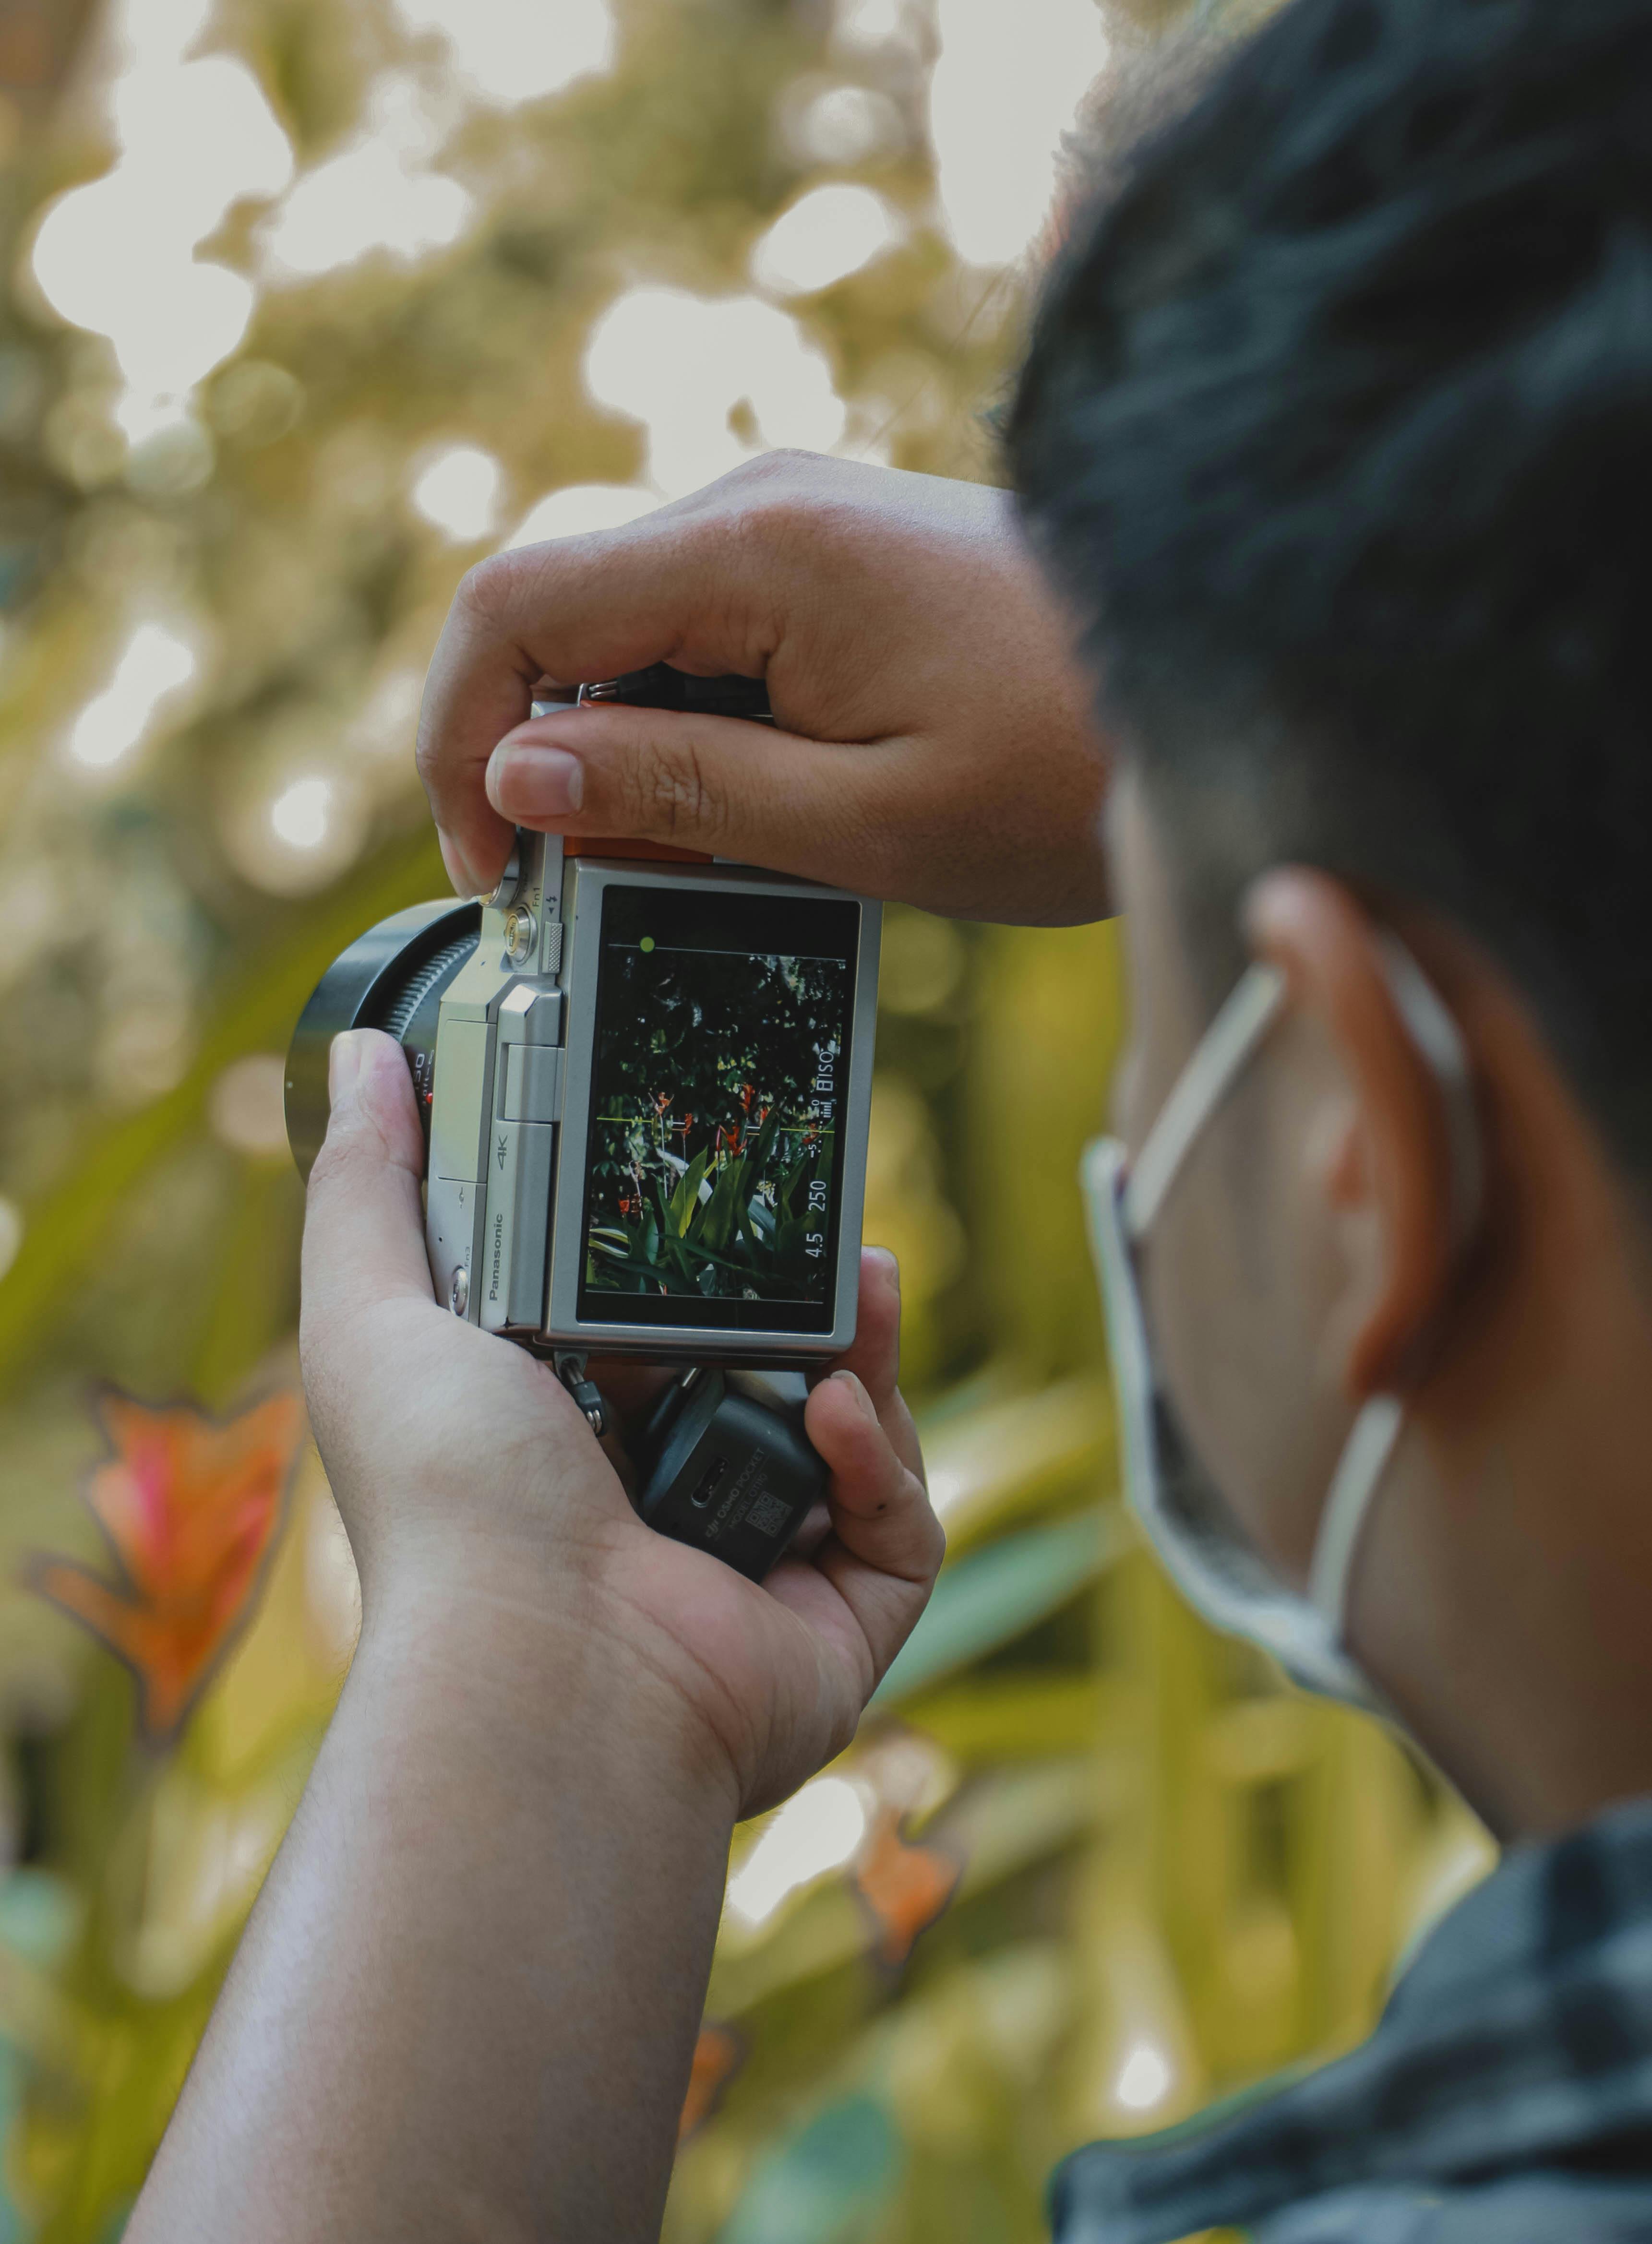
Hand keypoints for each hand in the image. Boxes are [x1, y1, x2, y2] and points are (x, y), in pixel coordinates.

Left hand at [300, 1027, 942, 1815]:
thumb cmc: (451, 1508)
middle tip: (837, 1234)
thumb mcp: (378, 1317)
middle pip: (775, 1377)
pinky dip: (882, 1462)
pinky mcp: (836, 1624)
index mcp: (572, 1446)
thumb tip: (361, 1059)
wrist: (545, 1666)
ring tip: (866, 1294)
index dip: (708, 1266)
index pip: (664, 1336)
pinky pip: (899, 1525)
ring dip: (869, 1361)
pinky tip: (839, 1419)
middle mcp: (665, 1508)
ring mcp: (757, 1570)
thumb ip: (371, 1185)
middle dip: (819, 1304)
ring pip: (853, 1443)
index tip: (736, 1194)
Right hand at [416, 451, 1109, 924]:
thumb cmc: (1075, 763)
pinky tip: (751, 811)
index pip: (514, 607)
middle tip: (584, 892)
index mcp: (760, 549)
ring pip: (628, 631)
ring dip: (622, 751)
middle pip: (558, 614)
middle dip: (537, 757)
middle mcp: (764, 501)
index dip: (461, 742)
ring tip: (696, 863)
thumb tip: (517, 775)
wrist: (1229, 679)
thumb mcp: (865, 821)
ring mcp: (800, 521)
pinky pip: (707, 633)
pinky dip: (691, 726)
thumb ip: (678, 790)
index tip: (495, 870)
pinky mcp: (835, 558)